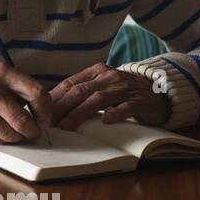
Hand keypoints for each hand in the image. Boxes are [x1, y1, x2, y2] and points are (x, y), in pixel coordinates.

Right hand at [0, 62, 52, 143]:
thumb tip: (43, 116)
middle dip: (33, 131)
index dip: (46, 112)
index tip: (44, 119)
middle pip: (23, 121)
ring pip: (10, 135)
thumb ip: (22, 90)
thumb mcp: (2, 75)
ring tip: (15, 130)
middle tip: (33, 131)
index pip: (37, 94)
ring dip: (18, 137)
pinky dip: (1, 138)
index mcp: (3, 73)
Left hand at [48, 63, 168, 129]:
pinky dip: (115, 113)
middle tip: (47, 124)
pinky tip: (106, 121)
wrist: (159, 89)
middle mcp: (108, 77)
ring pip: (98, 99)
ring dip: (80, 113)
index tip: (40, 113)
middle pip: (80, 91)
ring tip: (67, 127)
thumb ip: (82, 92)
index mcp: (96, 72)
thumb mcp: (102, 86)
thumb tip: (54, 108)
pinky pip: (127, 107)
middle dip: (61, 108)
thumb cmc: (124, 91)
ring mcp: (125, 88)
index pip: (69, 84)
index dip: (53, 99)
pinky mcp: (140, 101)